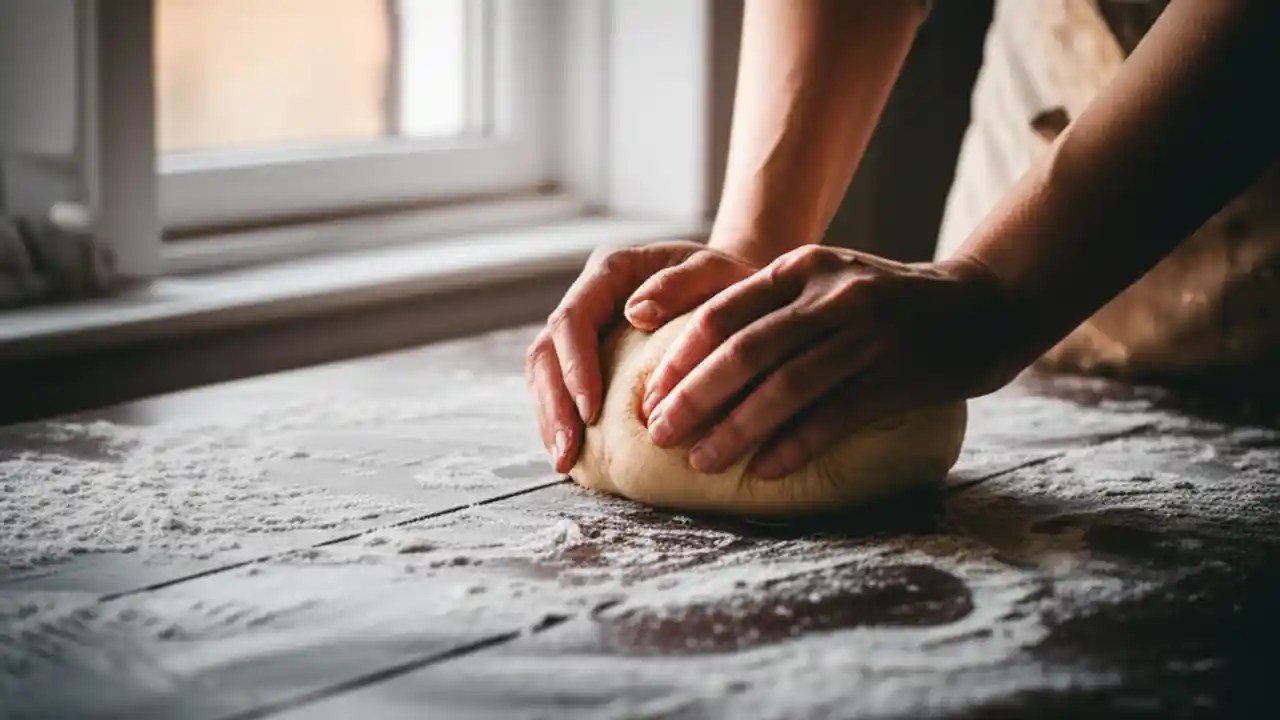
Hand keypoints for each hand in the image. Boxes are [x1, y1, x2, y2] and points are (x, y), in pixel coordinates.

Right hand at [525, 241, 757, 472]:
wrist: (736, 292)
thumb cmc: (729, 283)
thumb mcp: (717, 273)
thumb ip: (682, 283)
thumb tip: (636, 312)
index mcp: (610, 271)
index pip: (574, 318)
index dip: (575, 366)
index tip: (590, 412)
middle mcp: (588, 298)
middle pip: (547, 350)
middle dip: (554, 404)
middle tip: (568, 453)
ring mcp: (585, 330)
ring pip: (545, 373)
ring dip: (551, 419)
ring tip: (566, 462)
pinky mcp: (589, 359)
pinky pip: (560, 390)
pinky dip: (563, 422)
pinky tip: (575, 456)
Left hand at [640, 244, 1018, 478]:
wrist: (984, 303)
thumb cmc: (888, 304)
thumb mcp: (829, 284)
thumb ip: (773, 309)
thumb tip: (695, 363)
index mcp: (804, 269)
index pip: (724, 312)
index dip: (681, 357)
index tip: (650, 395)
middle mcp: (832, 296)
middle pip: (746, 351)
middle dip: (695, 397)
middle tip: (660, 433)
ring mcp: (869, 335)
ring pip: (786, 388)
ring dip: (737, 429)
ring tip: (701, 461)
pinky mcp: (900, 374)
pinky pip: (836, 415)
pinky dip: (795, 445)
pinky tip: (764, 471)